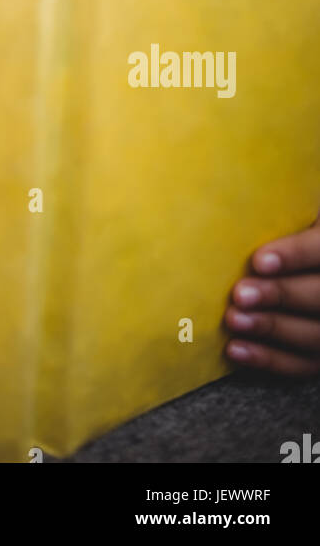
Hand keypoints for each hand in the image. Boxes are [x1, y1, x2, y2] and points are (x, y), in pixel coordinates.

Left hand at [224, 207, 319, 375]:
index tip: (259, 259)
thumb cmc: (291, 227)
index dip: (295, 254)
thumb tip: (234, 182)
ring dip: (271, 330)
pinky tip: (235, 350)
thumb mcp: (299, 209)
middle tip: (240, 294)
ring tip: (233, 321)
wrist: (301, 267)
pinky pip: (302, 364)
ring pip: (315, 335)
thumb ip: (281, 207)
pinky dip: (269, 360)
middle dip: (281, 296)